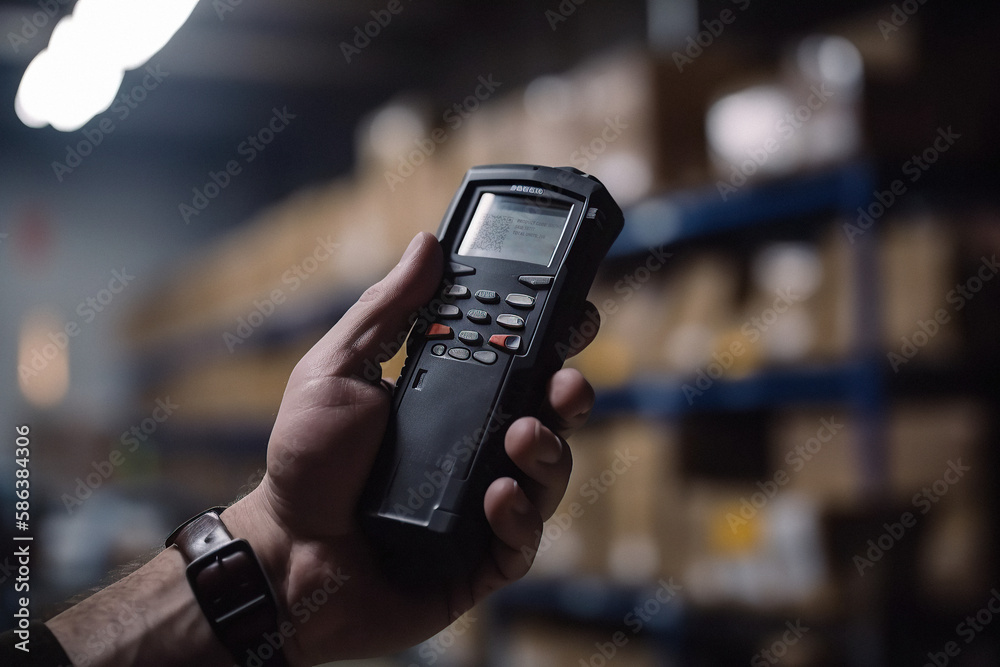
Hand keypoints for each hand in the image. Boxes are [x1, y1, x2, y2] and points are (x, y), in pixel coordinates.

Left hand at [223, 232, 597, 663]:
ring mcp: (481, 506)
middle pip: (549, 416)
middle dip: (570, 394)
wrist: (283, 556)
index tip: (573, 313)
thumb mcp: (337, 369)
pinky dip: (520, 517)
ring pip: (549, 475)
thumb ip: (385, 309)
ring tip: (523, 437)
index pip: (517, 365)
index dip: (551, 340)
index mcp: (449, 402)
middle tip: (566, 381)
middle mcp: (474, 449)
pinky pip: (524, 539)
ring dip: (549, 451)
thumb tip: (426, 245)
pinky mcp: (480, 560)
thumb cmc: (306, 463)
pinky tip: (497, 498)